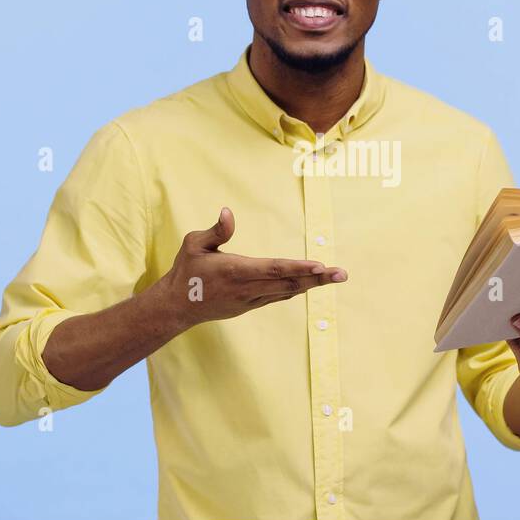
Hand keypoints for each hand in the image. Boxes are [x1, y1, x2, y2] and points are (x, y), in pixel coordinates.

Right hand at [159, 207, 346, 327]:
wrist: (178, 306)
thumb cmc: (186, 270)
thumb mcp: (194, 244)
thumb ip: (215, 231)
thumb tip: (228, 212)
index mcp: (236, 270)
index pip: (274, 268)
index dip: (298, 267)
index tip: (320, 265)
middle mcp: (247, 287)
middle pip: (289, 282)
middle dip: (318, 278)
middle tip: (342, 274)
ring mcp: (251, 299)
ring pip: (288, 291)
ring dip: (313, 284)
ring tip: (335, 277)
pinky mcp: (251, 305)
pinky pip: (279, 295)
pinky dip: (297, 288)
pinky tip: (312, 283)